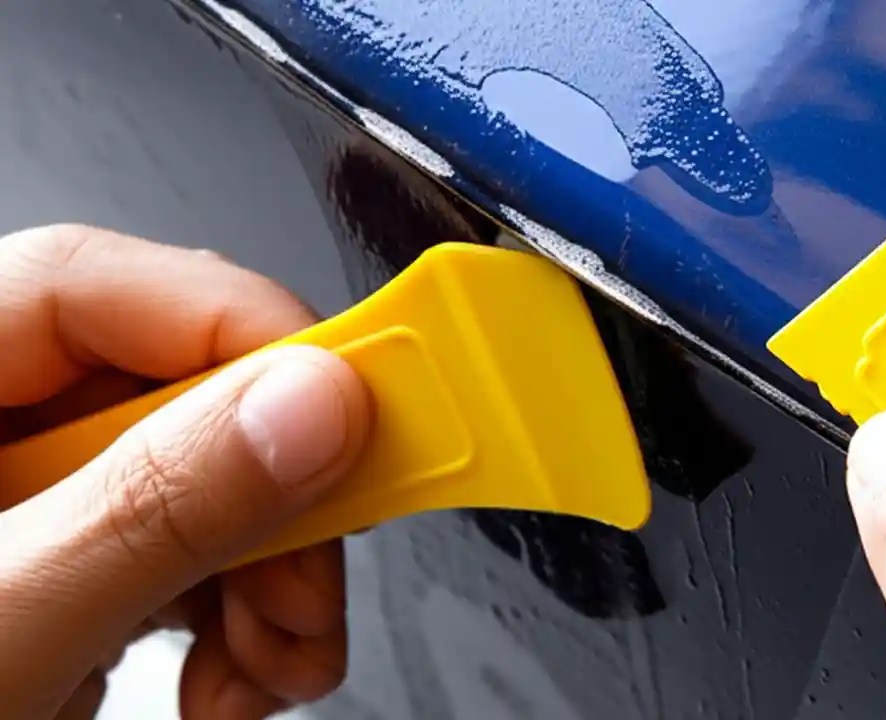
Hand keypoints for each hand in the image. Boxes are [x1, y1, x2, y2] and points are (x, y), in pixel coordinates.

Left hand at [0, 226, 370, 718]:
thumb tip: (311, 404)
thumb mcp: (0, 634)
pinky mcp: (69, 565)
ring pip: (207, 477)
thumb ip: (152, 511)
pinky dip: (241, 615)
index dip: (246, 336)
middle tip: (312, 584)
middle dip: (276, 502)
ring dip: (274, 575)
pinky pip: (193, 548)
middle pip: (175, 392)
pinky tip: (230, 675)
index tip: (358, 413)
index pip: (98, 288)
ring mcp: (25, 504)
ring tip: (268, 665)